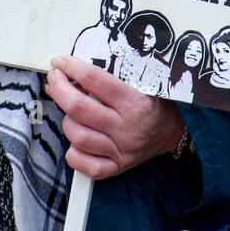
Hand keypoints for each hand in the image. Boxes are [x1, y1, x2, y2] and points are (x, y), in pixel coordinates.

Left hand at [44, 53, 186, 178]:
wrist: (175, 130)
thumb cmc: (154, 102)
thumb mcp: (141, 81)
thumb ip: (110, 75)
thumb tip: (75, 67)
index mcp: (134, 102)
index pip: (95, 80)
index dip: (72, 67)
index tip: (61, 62)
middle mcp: (126, 128)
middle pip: (78, 108)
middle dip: (59, 89)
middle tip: (54, 79)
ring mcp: (120, 150)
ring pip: (77, 135)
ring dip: (67, 119)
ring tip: (71, 110)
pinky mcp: (116, 167)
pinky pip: (84, 165)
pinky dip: (74, 152)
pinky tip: (77, 139)